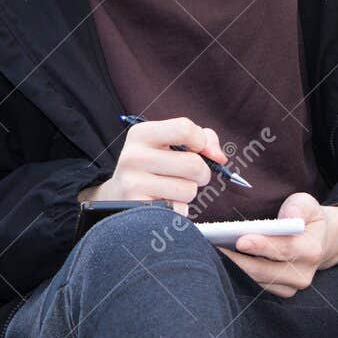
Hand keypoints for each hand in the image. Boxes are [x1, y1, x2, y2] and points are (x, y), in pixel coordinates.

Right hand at [80, 116, 226, 216]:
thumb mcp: (170, 143)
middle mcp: (133, 156)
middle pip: (193, 163)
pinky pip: (180, 210)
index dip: (201, 141)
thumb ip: (202, 139)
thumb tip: (219, 157)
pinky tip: (163, 203)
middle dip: (201, 173)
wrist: (118, 196)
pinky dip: (179, 209)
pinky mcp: (139, 209)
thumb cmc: (154, 167)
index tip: (199, 150)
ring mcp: (133, 183)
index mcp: (141, 134)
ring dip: (188, 193)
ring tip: (171, 190)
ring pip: (189, 189)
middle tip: (187, 176)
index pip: (185, 128)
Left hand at [221, 193, 337, 299]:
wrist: (318, 241)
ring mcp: (290, 287)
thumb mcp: (307, 204)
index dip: (262, 245)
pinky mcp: (278, 292)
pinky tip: (219, 262)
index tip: (241, 240)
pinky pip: (254, 285)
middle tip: (213, 247)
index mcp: (312, 250)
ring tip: (211, 253)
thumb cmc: (306, 219)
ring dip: (233, 268)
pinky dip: (237, 274)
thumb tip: (288, 218)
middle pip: (264, 270)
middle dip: (238, 260)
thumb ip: (298, 207)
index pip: (284, 249)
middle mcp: (302, 274)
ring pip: (256, 281)